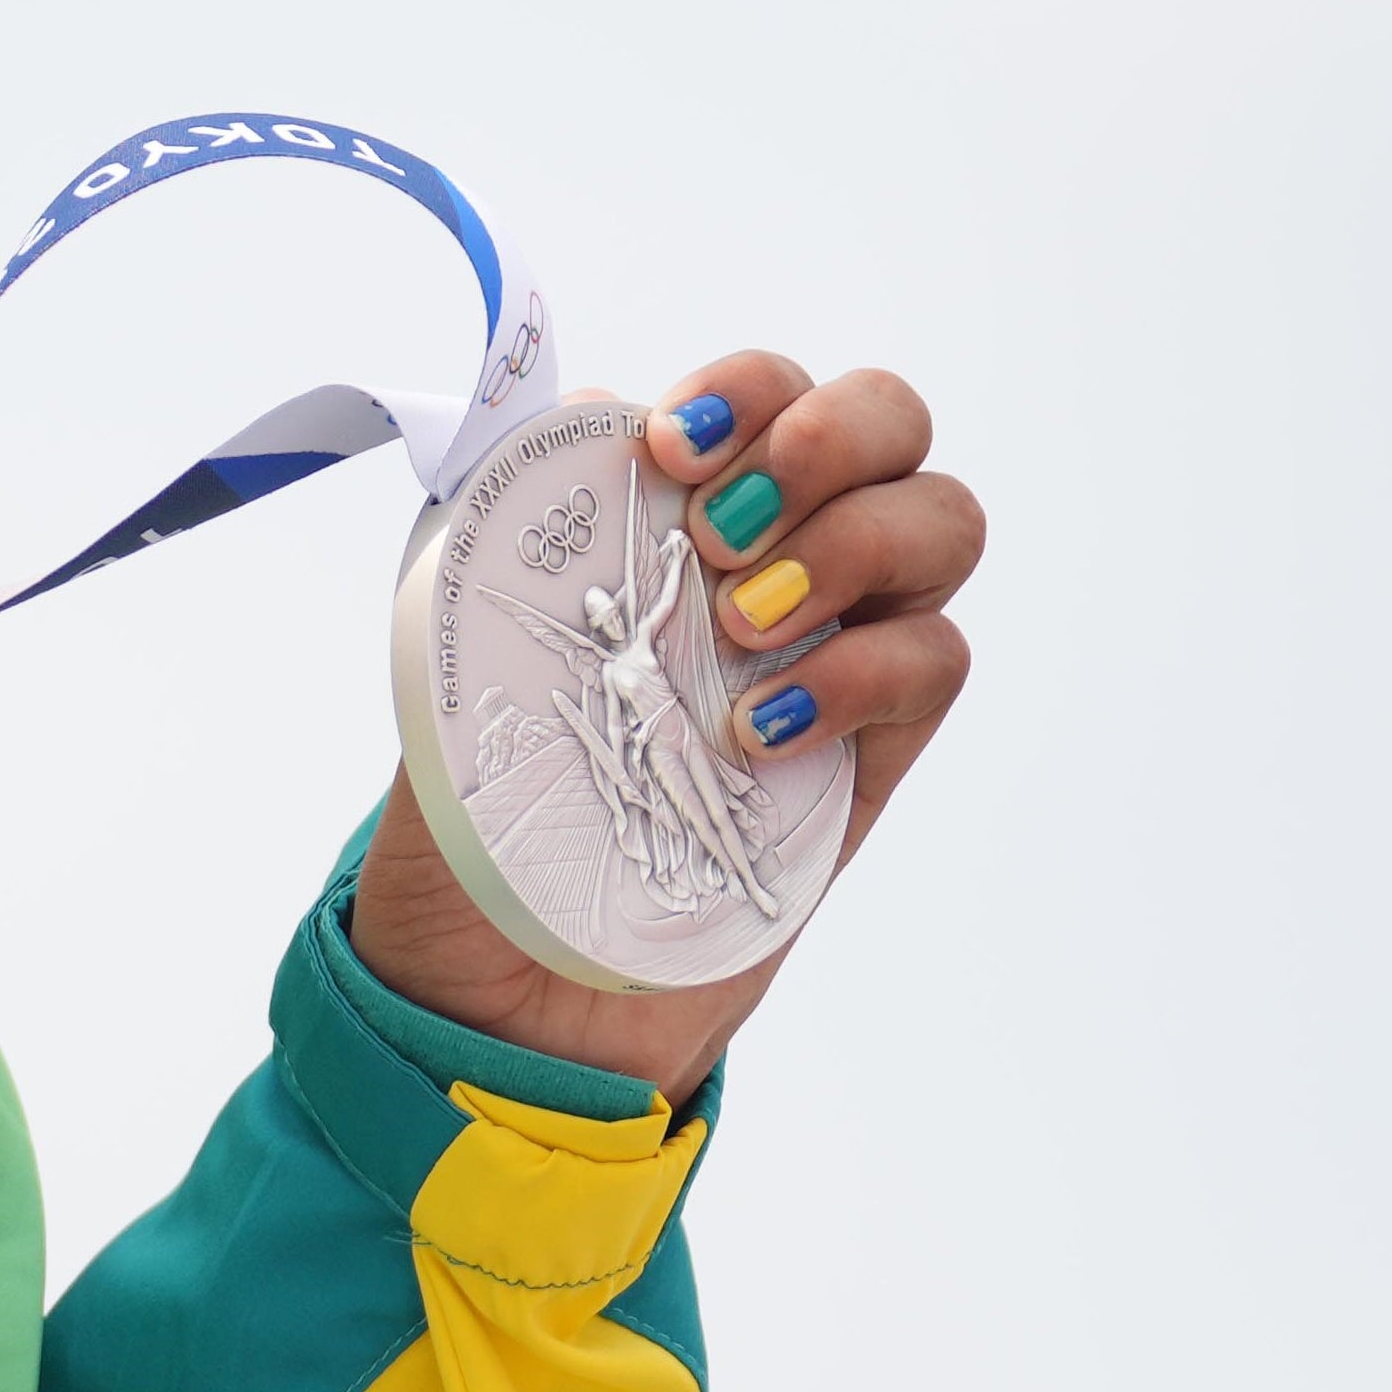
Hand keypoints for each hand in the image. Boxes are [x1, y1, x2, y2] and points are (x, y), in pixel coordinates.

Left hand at [345, 351, 977, 1098]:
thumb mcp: (450, 679)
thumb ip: (498, 556)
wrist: (504, 1000)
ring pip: (942, 525)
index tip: (670, 448)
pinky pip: (933, 663)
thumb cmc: (476, 830)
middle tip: (724, 532)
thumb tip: (573, 427)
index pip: (765, 397)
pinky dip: (859, 671)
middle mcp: (776, 567)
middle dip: (833, 437)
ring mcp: (839, 656)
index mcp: (674, 525)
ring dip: (854, 545)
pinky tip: (758, 730)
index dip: (745, 391)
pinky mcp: (873, 760)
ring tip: (742, 627)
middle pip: (892, 428)